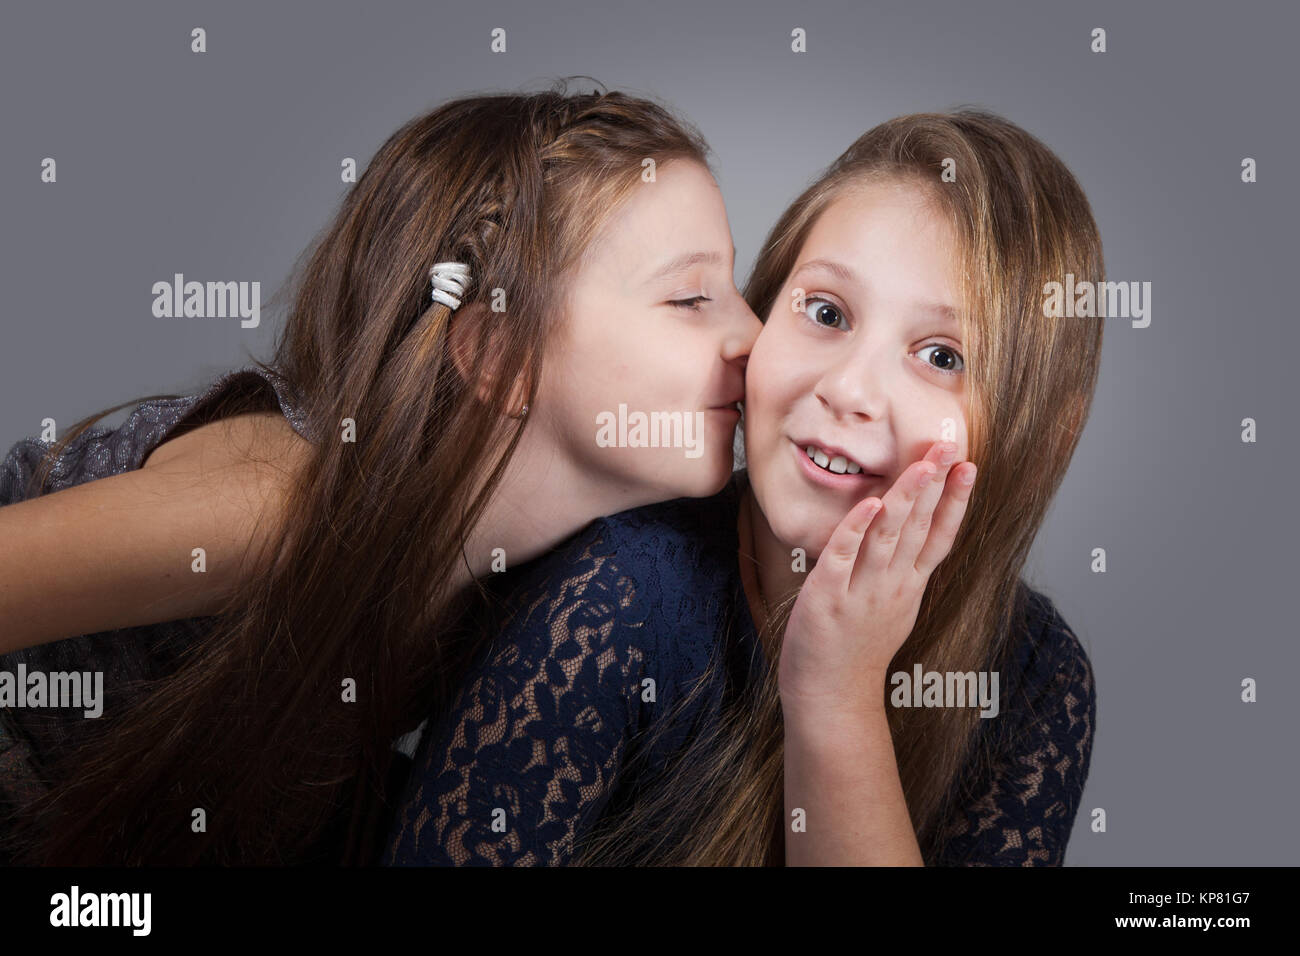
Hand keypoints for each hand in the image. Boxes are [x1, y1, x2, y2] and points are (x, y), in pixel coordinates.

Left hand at [778, 440, 975, 720]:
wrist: (831, 698)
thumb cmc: (855, 652)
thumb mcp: (892, 608)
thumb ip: (900, 571)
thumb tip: (908, 533)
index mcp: (908, 587)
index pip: (939, 536)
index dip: (955, 500)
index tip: (970, 466)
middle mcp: (892, 586)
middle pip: (918, 527)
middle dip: (935, 484)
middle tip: (949, 445)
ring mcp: (861, 592)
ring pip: (888, 536)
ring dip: (905, 497)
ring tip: (921, 464)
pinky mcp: (828, 598)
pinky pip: (844, 558)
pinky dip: (856, 530)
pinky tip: (870, 504)